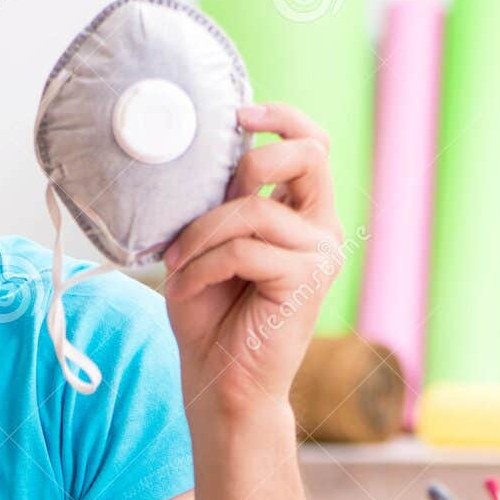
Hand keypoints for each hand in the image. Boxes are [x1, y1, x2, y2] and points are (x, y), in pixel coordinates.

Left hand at [160, 102, 341, 418]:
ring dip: (203, 235)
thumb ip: (219, 205)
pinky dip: (204, 267)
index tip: (239, 114)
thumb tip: (206, 160)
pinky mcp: (307, 281)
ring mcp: (320, 255)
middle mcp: (321, 229)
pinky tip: (187, 289)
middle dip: (254, 160)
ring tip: (179, 266)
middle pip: (307, 155)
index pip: (312, 144)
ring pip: (255, 211)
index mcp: (301, 214)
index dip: (282, 118)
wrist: (220, 384)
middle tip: (211, 200)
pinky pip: (245, 250)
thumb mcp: (207, 247)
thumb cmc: (211, 318)